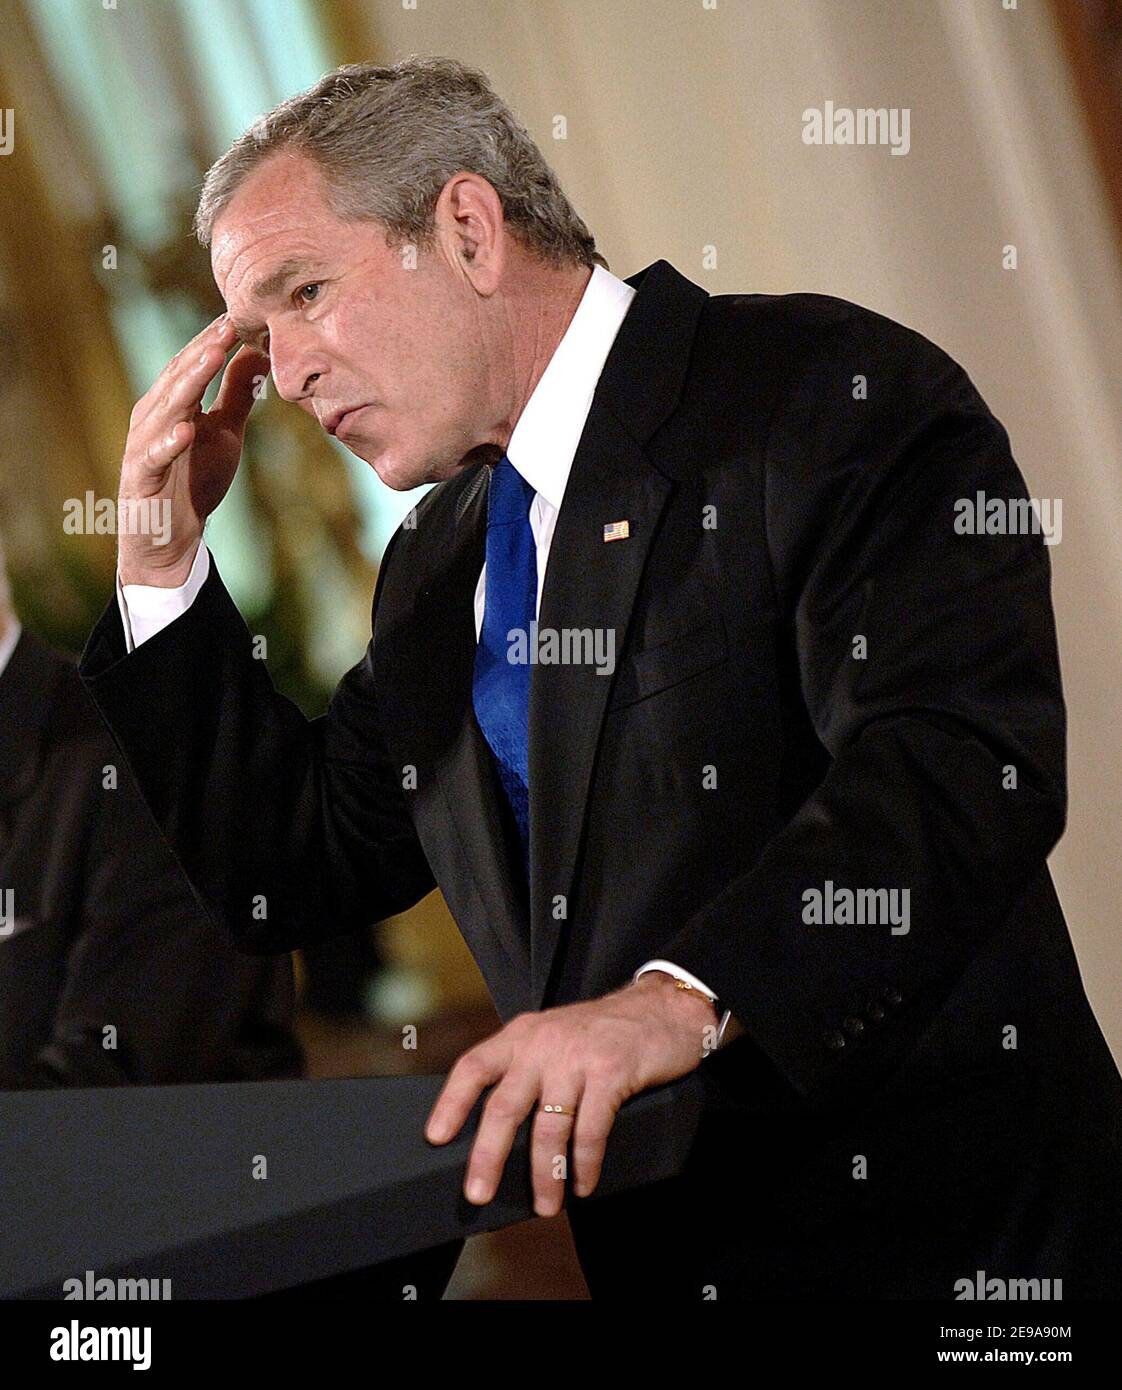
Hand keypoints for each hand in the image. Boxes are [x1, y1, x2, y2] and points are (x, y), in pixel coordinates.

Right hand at [117, 314, 268, 585]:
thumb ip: (235, 395)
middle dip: (203, 350)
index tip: (240, 314)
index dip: (214, 340)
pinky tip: (185, 428)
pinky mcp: (140, 479)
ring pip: (165, 408)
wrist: (170, 540)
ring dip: (188, 383)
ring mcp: (143, 446)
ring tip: (211, 357)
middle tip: (228, 324)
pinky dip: (168, 442)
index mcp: (172, 404)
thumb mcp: (223, 433)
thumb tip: (256, 353)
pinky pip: (153, 457)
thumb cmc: (193, 481)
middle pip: (178, 378)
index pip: (192, 365)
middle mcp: (152, 417)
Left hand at [424, 972, 717, 1216]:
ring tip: (545, 1205)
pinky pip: (591, 1129)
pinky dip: (585, 1164)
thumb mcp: (555, 1038)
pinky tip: (583, 1184)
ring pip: (548, 1127)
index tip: (435, 1137)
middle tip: (478, 1193)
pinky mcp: (611, 1072)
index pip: (474, 1066)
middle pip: (504, 1106)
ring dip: (545, 1174)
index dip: (451, 1103)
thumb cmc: (604, 1033)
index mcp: (522, 1035)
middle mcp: (543, 1044)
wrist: (663, 1008)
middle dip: (488, 1156)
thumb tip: (497, 1132)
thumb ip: (528, 1070)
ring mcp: (577, 1058)